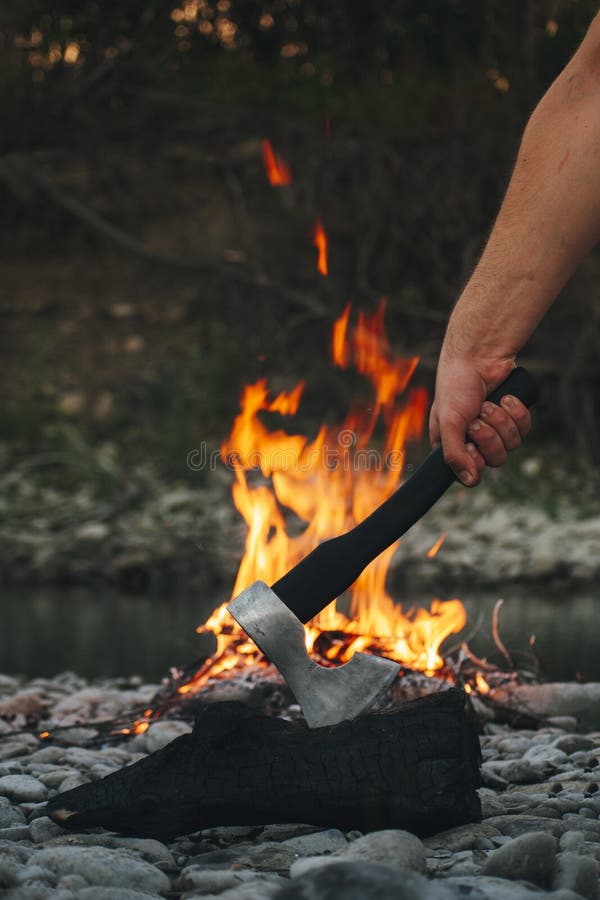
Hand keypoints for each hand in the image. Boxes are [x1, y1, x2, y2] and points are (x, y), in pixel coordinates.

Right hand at [429, 356, 530, 485]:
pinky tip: (506, 397)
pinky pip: (525, 428)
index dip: (474, 461)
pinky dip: (517, 412)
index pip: (469, 472)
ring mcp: (496, 428)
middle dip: (489, 437)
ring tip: (490, 403)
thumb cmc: (456, 386)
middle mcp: (474, 439)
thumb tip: (469, 481)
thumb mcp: (449, 421)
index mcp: (452, 443)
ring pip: (512, 445)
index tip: (470, 445)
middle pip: (495, 460)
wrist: (479, 356)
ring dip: (502, 422)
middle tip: (477, 418)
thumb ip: (454, 454)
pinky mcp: (513, 416)